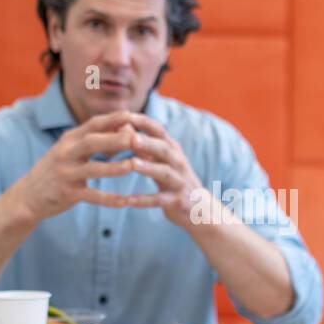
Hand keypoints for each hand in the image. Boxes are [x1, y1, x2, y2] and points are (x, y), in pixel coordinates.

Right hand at [4, 110, 159, 223]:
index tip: (134, 115)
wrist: (28, 195)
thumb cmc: (58, 170)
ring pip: (92, 168)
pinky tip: (125, 201)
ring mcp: (65, 173)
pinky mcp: (66, 193)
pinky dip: (109, 199)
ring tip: (133, 166)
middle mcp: (66, 152)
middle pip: (93, 141)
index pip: (94, 124)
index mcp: (70, 139)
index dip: (114, 119)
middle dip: (116, 139)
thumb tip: (126, 132)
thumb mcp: (71, 150)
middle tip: (137, 138)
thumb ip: (95, 141)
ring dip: (114, 167)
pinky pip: (91, 196)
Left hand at [125, 114, 205, 229]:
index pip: (159, 130)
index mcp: (172, 150)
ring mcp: (179, 182)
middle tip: (130, 138)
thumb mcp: (161, 161)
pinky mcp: (178, 201)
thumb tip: (121, 126)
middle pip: (163, 149)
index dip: (143, 122)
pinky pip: (160, 200)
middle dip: (147, 143)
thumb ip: (143, 146)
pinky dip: (144, 200)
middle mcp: (178, 163)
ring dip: (148, 167)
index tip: (124, 115)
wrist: (201, 208)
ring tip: (132, 164)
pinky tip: (127, 200)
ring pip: (164, 173)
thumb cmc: (174, 180)